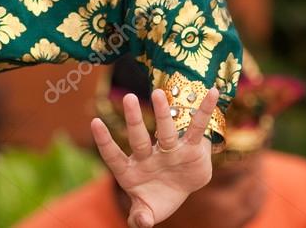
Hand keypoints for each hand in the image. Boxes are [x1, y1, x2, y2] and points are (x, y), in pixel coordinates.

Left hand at [90, 86, 219, 227]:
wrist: (178, 190)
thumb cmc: (155, 198)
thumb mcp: (147, 211)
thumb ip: (141, 216)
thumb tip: (141, 222)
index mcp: (130, 170)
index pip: (113, 155)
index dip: (104, 141)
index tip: (95, 122)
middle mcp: (148, 156)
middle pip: (139, 138)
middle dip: (134, 120)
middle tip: (129, 98)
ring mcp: (169, 151)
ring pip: (165, 131)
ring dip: (163, 113)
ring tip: (158, 93)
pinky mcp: (191, 149)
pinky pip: (197, 128)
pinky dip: (204, 111)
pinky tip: (210, 92)